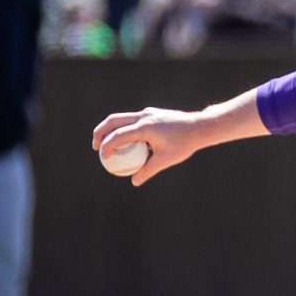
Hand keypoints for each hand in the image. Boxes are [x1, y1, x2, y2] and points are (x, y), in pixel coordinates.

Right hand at [91, 106, 208, 186]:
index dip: (107, 146)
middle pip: (113, 121)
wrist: (199, 127)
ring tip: (106, 144)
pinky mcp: (151, 113)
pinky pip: (132, 120)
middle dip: (100, 132)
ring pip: (121, 118)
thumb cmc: (184, 144)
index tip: (102, 156)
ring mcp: (147, 113)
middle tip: (95, 147)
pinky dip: (124, 129)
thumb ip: (149, 170)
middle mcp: (143, 117)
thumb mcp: (166, 159)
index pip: (119, 135)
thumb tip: (135, 182)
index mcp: (145, 127)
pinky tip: (126, 143)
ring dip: (111, 129)